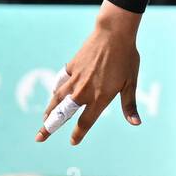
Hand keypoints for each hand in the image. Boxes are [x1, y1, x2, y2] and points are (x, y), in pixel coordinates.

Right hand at [35, 1, 141, 144]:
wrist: (113, 33)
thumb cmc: (126, 58)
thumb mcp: (131, 82)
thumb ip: (129, 105)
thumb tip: (136, 123)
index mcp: (99, 98)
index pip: (85, 122)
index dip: (78, 134)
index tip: (73, 142)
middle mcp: (83, 91)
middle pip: (62, 114)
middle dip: (49, 127)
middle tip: (39, 138)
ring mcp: (75, 79)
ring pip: (57, 99)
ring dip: (49, 111)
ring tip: (44, 119)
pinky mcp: (71, 67)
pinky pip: (60, 83)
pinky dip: (56, 91)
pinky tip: (54, 95)